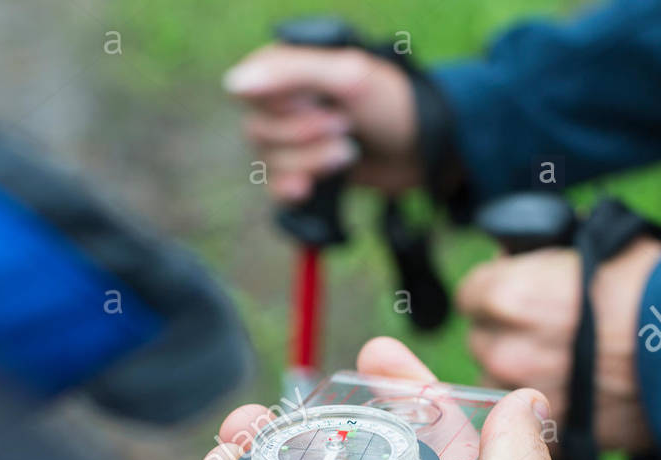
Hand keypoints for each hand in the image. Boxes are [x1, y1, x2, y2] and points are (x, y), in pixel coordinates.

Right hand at [224, 44, 421, 201]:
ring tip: (349, 153)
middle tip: (346, 127)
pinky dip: (293, 190)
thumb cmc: (393, 103)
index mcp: (287, 68)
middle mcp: (283, 102)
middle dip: (304, 137)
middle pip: (258, 131)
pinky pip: (277, 187)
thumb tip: (233, 84)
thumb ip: (293, 73)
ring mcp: (294, 139)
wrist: (427, 151)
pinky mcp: (306, 171)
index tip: (315, 102)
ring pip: (269, 162)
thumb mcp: (349, 77)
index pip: (247, 90)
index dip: (279, 105)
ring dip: (311, 162)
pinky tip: (312, 189)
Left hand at [460, 239, 660, 453]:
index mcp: (509, 297)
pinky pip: (532, 426)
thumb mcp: (596, 248)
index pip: (471, 295)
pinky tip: (580, 397)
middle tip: (549, 330)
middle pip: (483, 343)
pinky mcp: (555, 437)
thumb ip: (545, 259)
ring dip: (522, 378)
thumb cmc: (659, 289)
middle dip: (508, 335)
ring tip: (567, 367)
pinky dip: (550, 414)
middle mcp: (507, 352)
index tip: (516, 293)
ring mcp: (528, 400)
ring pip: (502, 388)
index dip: (495, 290)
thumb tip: (524, 258)